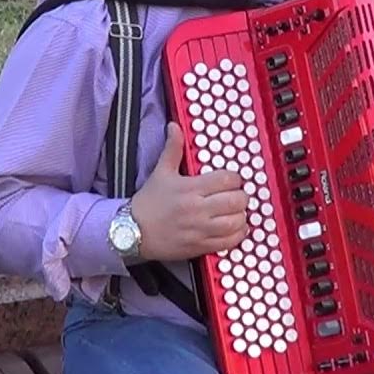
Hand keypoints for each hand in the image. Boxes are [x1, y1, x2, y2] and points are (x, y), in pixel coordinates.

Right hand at [130, 122, 249, 260]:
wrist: (133, 231)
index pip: (227, 179)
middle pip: (236, 201)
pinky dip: (237, 235)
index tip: (232, 181)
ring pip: (236, 222)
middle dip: (241, 196)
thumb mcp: (161, 172)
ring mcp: (200, 229)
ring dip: (241, 216)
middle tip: (236, 196)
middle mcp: (197, 209)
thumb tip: (174, 126)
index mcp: (190, 188)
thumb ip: (172, 148)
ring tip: (236, 212)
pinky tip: (235, 228)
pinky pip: (229, 242)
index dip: (235, 178)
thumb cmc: (149, 202)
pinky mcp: (200, 246)